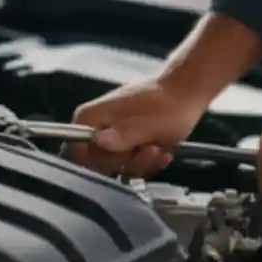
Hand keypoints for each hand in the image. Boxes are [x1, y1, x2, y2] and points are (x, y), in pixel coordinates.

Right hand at [70, 78, 207, 176]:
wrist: (186, 94)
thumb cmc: (167, 105)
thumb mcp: (146, 124)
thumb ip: (122, 135)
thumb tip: (98, 141)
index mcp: (89, 117)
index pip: (75, 152)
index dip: (96, 162)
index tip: (121, 157)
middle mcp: (96, 128)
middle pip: (98, 164)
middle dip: (127, 161)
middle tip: (147, 148)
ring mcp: (113, 138)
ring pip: (118, 167)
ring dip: (142, 162)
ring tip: (157, 147)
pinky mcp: (127, 146)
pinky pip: (131, 166)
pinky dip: (149, 161)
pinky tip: (162, 149)